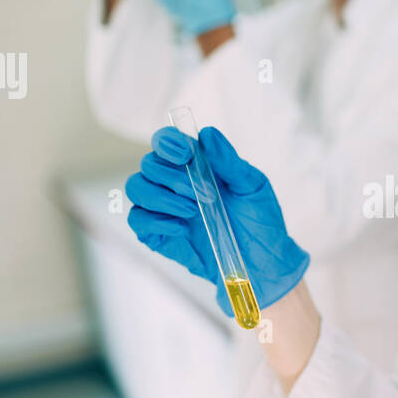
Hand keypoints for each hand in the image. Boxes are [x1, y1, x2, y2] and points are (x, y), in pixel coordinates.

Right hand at [125, 125, 309, 316]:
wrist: (262, 262)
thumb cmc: (259, 220)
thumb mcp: (252, 187)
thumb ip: (230, 162)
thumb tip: (207, 135)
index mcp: (195, 165)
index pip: (166, 142)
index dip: (168, 142)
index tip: (186, 155)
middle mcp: (173, 183)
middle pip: (149, 164)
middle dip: (173, 177)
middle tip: (205, 194)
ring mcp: (163, 208)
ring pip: (136, 187)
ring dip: (162, 197)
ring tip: (193, 211)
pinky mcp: (157, 234)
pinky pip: (138, 220)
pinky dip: (156, 220)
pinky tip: (182, 227)